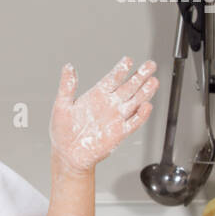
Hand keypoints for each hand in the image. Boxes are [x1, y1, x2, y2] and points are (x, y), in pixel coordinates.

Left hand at [50, 56, 158, 174]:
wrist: (68, 154)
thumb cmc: (63, 131)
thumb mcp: (61, 105)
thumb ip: (67, 86)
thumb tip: (68, 67)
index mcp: (96, 95)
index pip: (112, 79)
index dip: (121, 70)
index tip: (128, 60)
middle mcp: (109, 104)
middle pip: (129, 87)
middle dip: (140, 76)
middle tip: (150, 65)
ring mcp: (116, 118)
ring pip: (135, 102)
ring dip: (145, 92)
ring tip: (153, 81)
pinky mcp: (119, 133)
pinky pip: (133, 122)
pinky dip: (141, 115)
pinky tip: (146, 106)